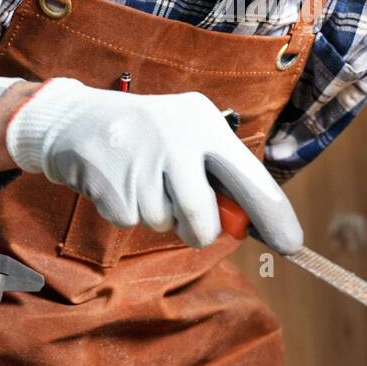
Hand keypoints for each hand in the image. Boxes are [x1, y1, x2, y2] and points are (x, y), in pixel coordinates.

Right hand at [5, 77, 303, 253]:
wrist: (74, 121)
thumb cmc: (147, 133)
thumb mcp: (187, 133)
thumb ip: (217, 174)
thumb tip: (248, 224)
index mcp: (203, 123)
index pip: (250, 177)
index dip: (273, 216)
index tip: (292, 244)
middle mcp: (176, 140)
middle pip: (204, 219)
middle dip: (200, 232)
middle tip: (194, 227)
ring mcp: (141, 163)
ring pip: (167, 224)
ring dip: (159, 216)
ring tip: (143, 180)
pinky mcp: (110, 186)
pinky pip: (133, 222)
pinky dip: (129, 211)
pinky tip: (120, 182)